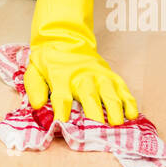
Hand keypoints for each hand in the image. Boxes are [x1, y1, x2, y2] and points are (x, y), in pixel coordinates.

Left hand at [25, 0, 138, 125]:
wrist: (64, 36)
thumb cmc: (48, 59)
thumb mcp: (34, 69)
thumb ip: (34, 88)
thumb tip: (37, 105)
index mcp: (60, 76)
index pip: (60, 95)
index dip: (62, 109)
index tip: (64, 122)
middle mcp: (81, 76)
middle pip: (89, 96)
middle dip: (94, 114)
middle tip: (97, 131)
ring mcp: (99, 75)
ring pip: (109, 93)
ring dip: (114, 109)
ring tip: (117, 125)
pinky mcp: (111, 75)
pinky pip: (123, 89)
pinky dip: (129, 102)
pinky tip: (132, 115)